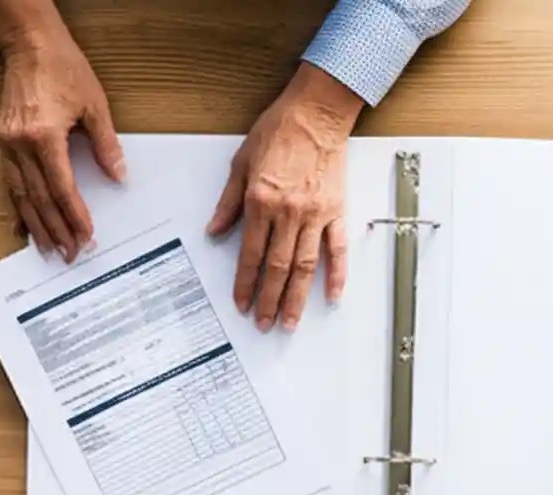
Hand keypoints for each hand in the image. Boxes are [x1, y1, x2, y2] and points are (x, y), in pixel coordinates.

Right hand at [0, 0, 124, 261]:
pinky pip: (9, 182)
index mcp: (44, 136)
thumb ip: (106, 144)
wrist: (30, 45)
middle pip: (39, 198)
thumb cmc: (64, 69)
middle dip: (57, 229)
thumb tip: (118, 176)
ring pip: (20, 195)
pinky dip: (17, 207)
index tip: (86, 236)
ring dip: (36, 225)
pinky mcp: (2, 141)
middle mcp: (20, 144)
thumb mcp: (94, 105)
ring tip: (49, 249)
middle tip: (71, 254)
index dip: (74, 215)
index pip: (61, 188)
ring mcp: (7, 144)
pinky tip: (23, 227)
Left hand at [207, 62, 363, 331]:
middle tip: (264, 324)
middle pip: (277, 268)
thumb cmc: (278, 131)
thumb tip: (215, 232)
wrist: (316, 113)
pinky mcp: (336, 211)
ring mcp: (315, 214)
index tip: (242, 303)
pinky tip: (331, 295)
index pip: (250, 254)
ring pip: (305, 266)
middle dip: (268, 300)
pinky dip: (336, 274)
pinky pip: (337, 249)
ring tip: (290, 321)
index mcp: (261, 202)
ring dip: (297, 298)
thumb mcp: (240, 164)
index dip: (245, 283)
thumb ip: (228, 203)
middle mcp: (288, 213)